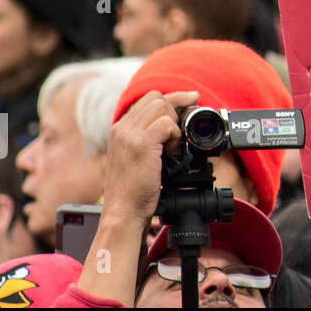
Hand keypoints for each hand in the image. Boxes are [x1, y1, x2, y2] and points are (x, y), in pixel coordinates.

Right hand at [99, 90, 197, 223]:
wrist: (124, 212)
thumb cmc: (132, 190)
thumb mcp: (134, 157)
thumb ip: (146, 138)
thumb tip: (171, 124)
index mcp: (119, 129)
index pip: (148, 98)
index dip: (173, 97)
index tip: (191, 99)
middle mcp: (121, 128)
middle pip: (156, 97)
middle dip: (174, 110)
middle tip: (177, 135)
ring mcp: (129, 135)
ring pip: (161, 106)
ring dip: (174, 124)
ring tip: (171, 146)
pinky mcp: (141, 145)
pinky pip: (167, 124)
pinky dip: (175, 135)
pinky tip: (171, 152)